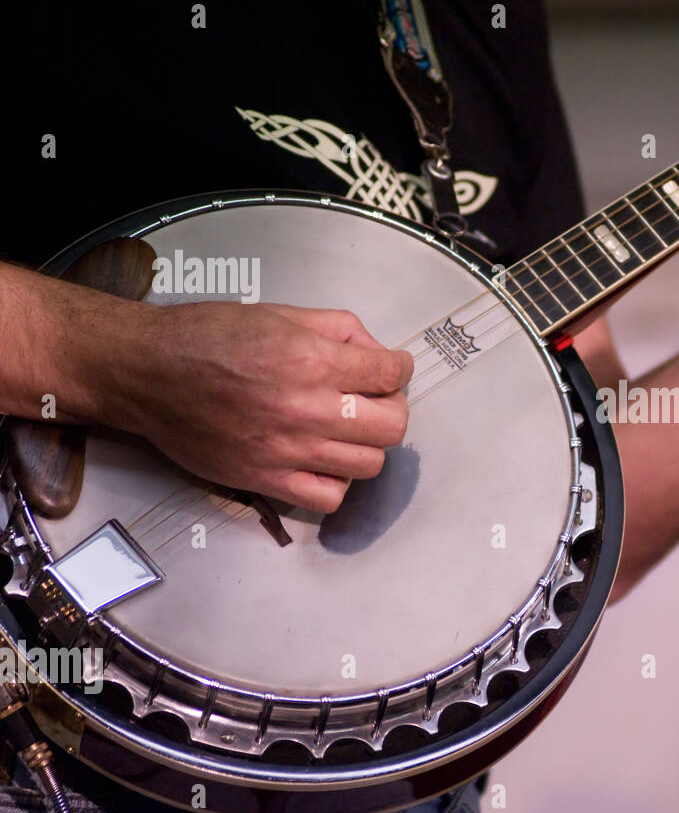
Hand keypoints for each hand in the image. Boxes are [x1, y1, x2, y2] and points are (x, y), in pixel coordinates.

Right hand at [113, 302, 412, 512]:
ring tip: (347, 431)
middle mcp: (305, 408)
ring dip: (367, 446)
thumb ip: (338, 328)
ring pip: (369, 465)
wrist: (145, 371)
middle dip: (392, 409)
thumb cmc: (207, 337)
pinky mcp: (265, 479)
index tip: (391, 369)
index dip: (399, 369)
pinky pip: (329, 498)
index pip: (391, 373)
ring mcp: (287, 450)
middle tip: (374, 401)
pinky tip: (324, 461)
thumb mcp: (280, 314)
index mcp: (311, 359)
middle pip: (392, 426)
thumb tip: (376, 350)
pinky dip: (336, 483)